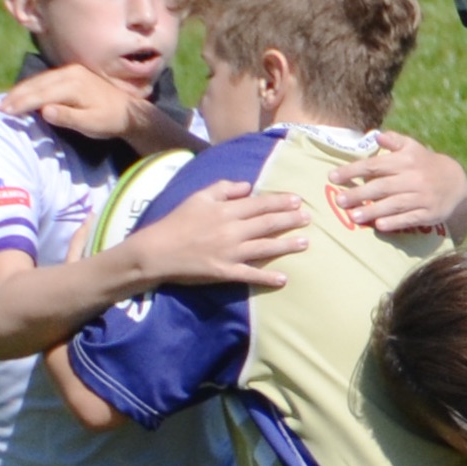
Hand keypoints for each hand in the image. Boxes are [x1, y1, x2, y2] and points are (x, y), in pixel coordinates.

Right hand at [2, 63, 154, 141]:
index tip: (5, 112)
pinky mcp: (71, 74)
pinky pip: (45, 79)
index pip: (40, 93)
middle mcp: (70, 73)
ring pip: (38, 80)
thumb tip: (44, 110)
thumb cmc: (110, 121)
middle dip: (15, 96)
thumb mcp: (91, 124)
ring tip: (5, 103)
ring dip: (20, 91)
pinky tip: (21, 95)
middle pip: (36, 84)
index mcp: (74, 84)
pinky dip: (31, 87)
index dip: (21, 103)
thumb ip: (68, 117)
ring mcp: (70, 71)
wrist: (129, 111)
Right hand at [132, 181, 309, 287]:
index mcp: (226, 210)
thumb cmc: (177, 221)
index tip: (298, 200)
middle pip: (267, 224)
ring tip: (305, 243)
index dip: (280, 202)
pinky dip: (267, 277)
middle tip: (309, 218)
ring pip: (265, 247)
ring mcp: (230, 252)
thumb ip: (224, 189)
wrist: (157, 251)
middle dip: (290, 220)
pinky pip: (250, 275)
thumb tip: (247, 186)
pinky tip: (284, 279)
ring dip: (287, 245)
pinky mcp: (224, 271)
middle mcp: (232, 230)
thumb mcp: (198, 197)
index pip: (260, 204)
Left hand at [327, 132, 466, 235]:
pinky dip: (395, 222)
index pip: (375, 165)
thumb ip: (394, 140)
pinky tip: (380, 226)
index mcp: (406, 160)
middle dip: (359, 194)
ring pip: (395, 204)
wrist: (456, 183)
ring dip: (373, 211)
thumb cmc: (425, 164)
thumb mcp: (413, 148)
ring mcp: (422, 197)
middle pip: (382, 187)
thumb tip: (375, 135)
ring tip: (353, 217)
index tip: (332, 177)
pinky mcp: (430, 213)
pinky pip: (410, 218)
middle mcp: (414, 178)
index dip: (353, 171)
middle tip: (339, 201)